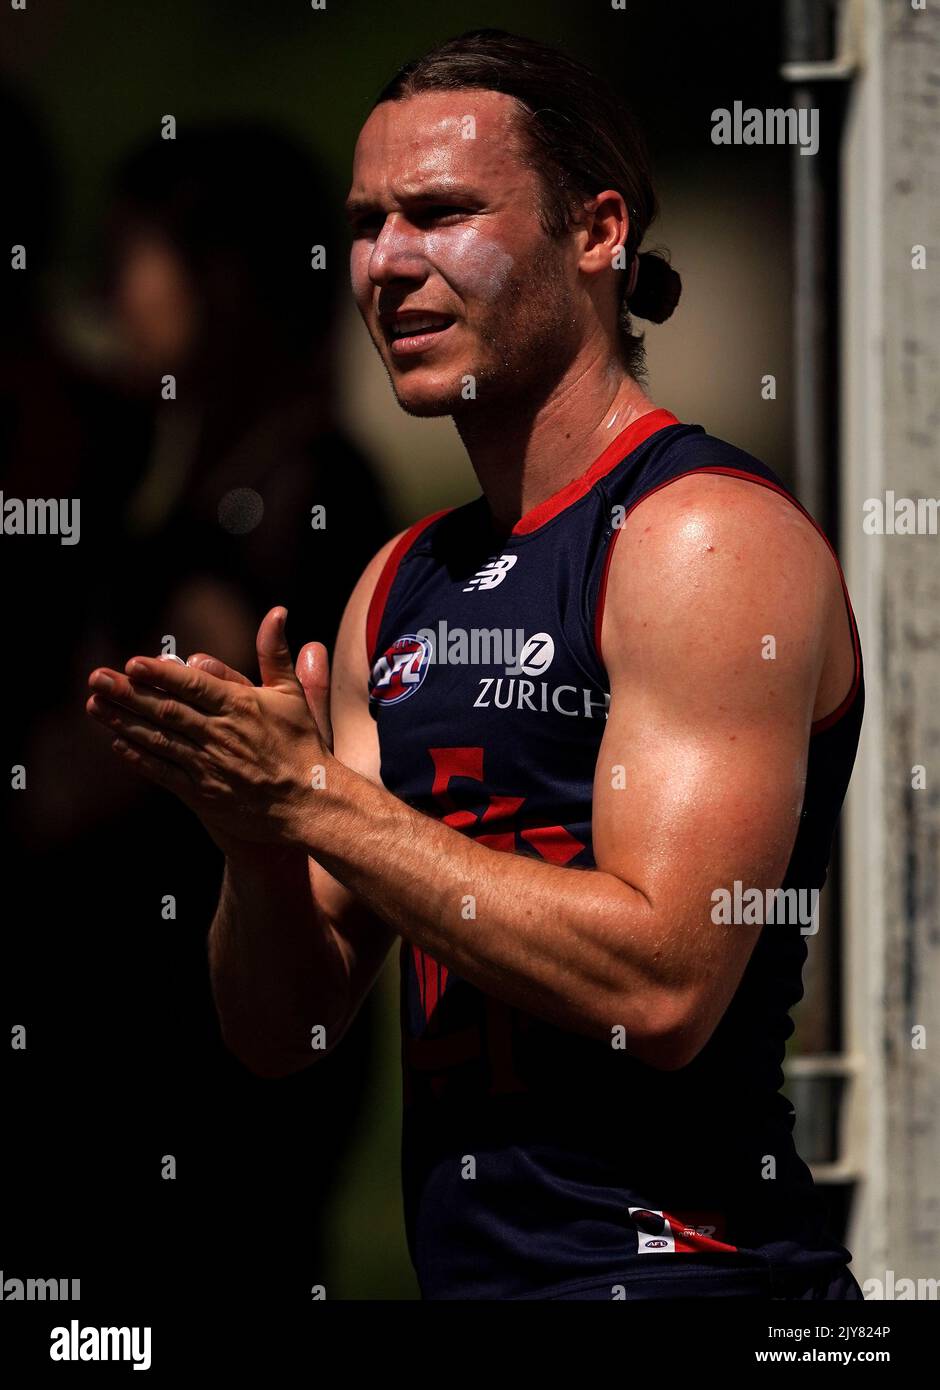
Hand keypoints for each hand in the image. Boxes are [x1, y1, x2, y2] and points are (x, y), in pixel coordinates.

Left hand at [85, 608, 331, 849]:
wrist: (310, 802)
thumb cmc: (301, 744)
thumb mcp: (292, 693)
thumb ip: (276, 652)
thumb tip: (277, 612)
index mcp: (241, 706)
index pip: (194, 685)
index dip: (161, 674)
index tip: (132, 663)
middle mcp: (221, 734)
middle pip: (167, 710)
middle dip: (128, 693)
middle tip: (96, 678)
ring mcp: (210, 765)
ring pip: (159, 740)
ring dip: (124, 721)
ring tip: (95, 705)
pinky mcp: (204, 794)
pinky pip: (164, 773)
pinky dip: (140, 758)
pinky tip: (117, 743)